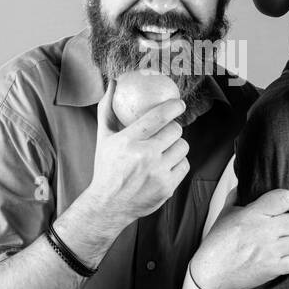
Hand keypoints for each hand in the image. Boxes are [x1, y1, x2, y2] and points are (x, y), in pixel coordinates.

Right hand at [82, 80, 188, 230]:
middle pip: (175, 131)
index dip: (173, 107)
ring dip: (176, 146)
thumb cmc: (106, 168)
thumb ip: (108, 108)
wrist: (108, 205)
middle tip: (168, 131)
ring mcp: (158, 173)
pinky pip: (184, 165)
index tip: (178, 104)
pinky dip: (178, 163)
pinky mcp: (167, 187)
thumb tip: (114, 83)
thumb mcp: (103, 137)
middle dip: (173, 128)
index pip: (159, 116)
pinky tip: (167, 163)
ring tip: (166, 148)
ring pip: (183, 147)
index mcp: (129, 141)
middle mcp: (145, 156)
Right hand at [188, 189, 288, 288]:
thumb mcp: (225, 214)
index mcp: (252, 214)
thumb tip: (243, 185)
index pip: (284, 198)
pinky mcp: (271, 269)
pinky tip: (286, 259)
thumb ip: (236, 196)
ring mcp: (268, 251)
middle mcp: (263, 231)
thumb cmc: (218, 243)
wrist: (210, 271)